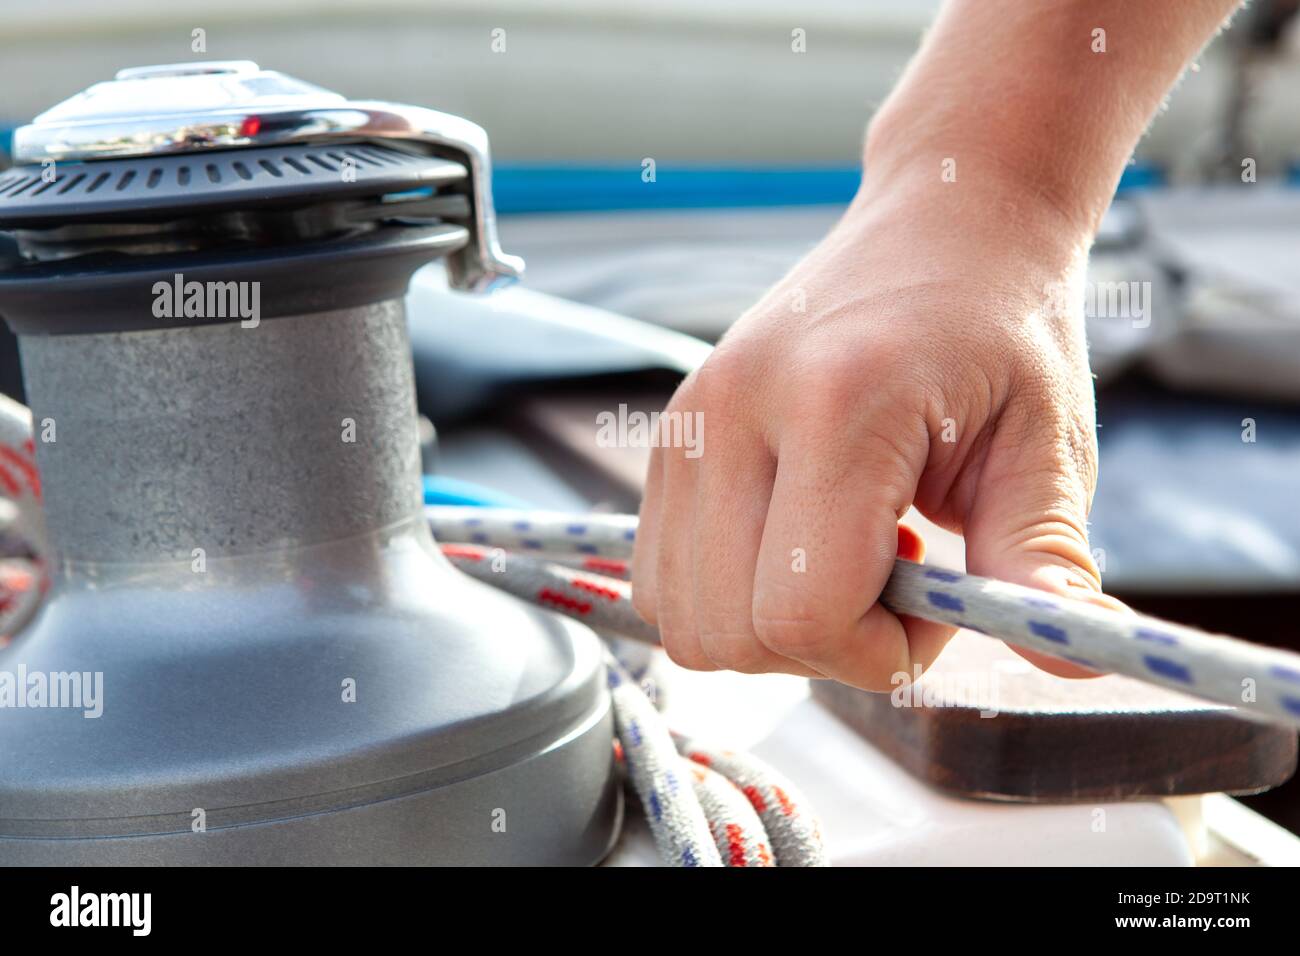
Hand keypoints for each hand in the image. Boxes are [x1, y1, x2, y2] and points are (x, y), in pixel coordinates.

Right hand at [631, 168, 1127, 688]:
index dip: (877, 652)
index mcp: (835, 404)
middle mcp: (732, 411)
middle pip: (732, 631)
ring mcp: (688, 422)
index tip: (937, 604)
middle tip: (896, 578)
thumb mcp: (1047, 444)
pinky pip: (662, 577)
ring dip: (769, 624)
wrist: (942, 221)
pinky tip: (797, 537)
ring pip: (682, 618)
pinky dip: (729, 593)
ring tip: (843, 551)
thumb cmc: (1004, 331)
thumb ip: (1041, 560)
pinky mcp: (671, 436)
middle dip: (825, 647)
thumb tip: (1070, 667)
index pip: (804, 612)